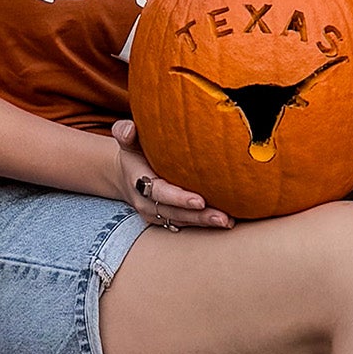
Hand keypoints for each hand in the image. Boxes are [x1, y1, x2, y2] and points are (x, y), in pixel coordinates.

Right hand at [113, 120, 230, 229]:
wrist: (126, 177)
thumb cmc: (134, 154)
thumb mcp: (127, 141)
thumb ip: (125, 132)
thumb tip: (130, 129)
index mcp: (139, 183)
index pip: (159, 192)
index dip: (179, 198)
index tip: (200, 200)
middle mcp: (147, 203)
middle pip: (174, 212)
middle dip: (199, 216)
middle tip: (222, 217)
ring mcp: (157, 215)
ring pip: (182, 221)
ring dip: (205, 222)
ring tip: (228, 221)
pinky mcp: (167, 220)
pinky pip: (186, 224)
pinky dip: (204, 224)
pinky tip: (225, 222)